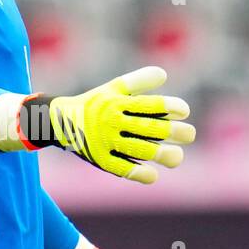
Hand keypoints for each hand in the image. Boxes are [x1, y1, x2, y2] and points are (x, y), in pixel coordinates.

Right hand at [47, 66, 194, 183]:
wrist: (59, 122)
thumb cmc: (95, 103)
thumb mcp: (113, 87)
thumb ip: (139, 80)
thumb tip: (164, 74)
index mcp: (117, 102)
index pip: (148, 105)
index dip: (169, 107)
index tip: (184, 111)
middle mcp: (111, 121)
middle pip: (148, 128)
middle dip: (173, 132)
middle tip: (190, 134)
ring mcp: (105, 142)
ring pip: (140, 150)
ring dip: (162, 154)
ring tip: (177, 156)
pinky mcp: (100, 160)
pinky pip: (123, 169)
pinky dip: (140, 173)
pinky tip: (153, 174)